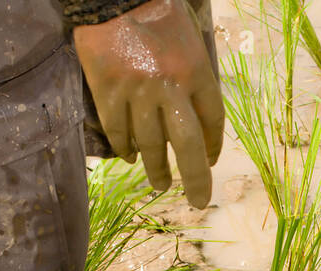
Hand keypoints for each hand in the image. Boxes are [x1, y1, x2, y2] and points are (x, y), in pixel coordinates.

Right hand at [74, 0, 223, 205]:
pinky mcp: (107, 91)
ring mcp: (136, 92)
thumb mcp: (191, 40)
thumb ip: (196, 77)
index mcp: (196, 72)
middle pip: (187, 146)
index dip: (213, 147)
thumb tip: (200, 121)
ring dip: (157, 169)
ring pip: (151, 144)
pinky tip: (130, 157)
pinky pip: (119, 131)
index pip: (213, 121)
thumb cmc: (157, 12)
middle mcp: (169, 87)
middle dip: (195, 179)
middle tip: (197, 201)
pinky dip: (126, 148)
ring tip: (160, 183)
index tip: (210, 162)